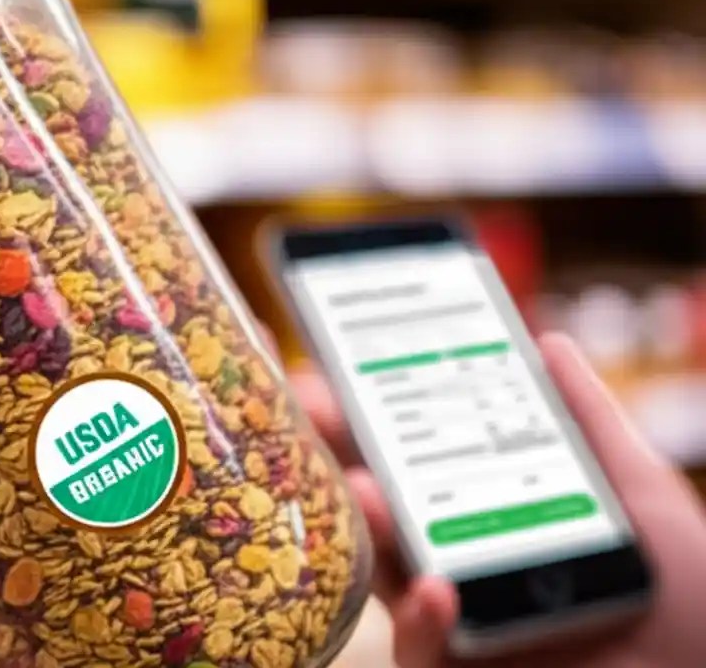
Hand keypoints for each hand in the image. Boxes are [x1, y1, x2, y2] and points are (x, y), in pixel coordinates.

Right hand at [292, 333, 705, 667]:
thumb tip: (546, 343)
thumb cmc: (692, 608)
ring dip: (366, 527)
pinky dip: (420, 620)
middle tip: (313, 408)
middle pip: (382, 506)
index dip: (371, 418)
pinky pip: (420, 649)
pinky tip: (437, 588)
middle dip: (339, 455)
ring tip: (362, 489)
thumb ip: (593, 425)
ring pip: (384, 571)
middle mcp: (462, 562)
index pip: (417, 461)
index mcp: (492, 516)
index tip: (334, 372)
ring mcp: (457, 620)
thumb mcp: (647, 501)